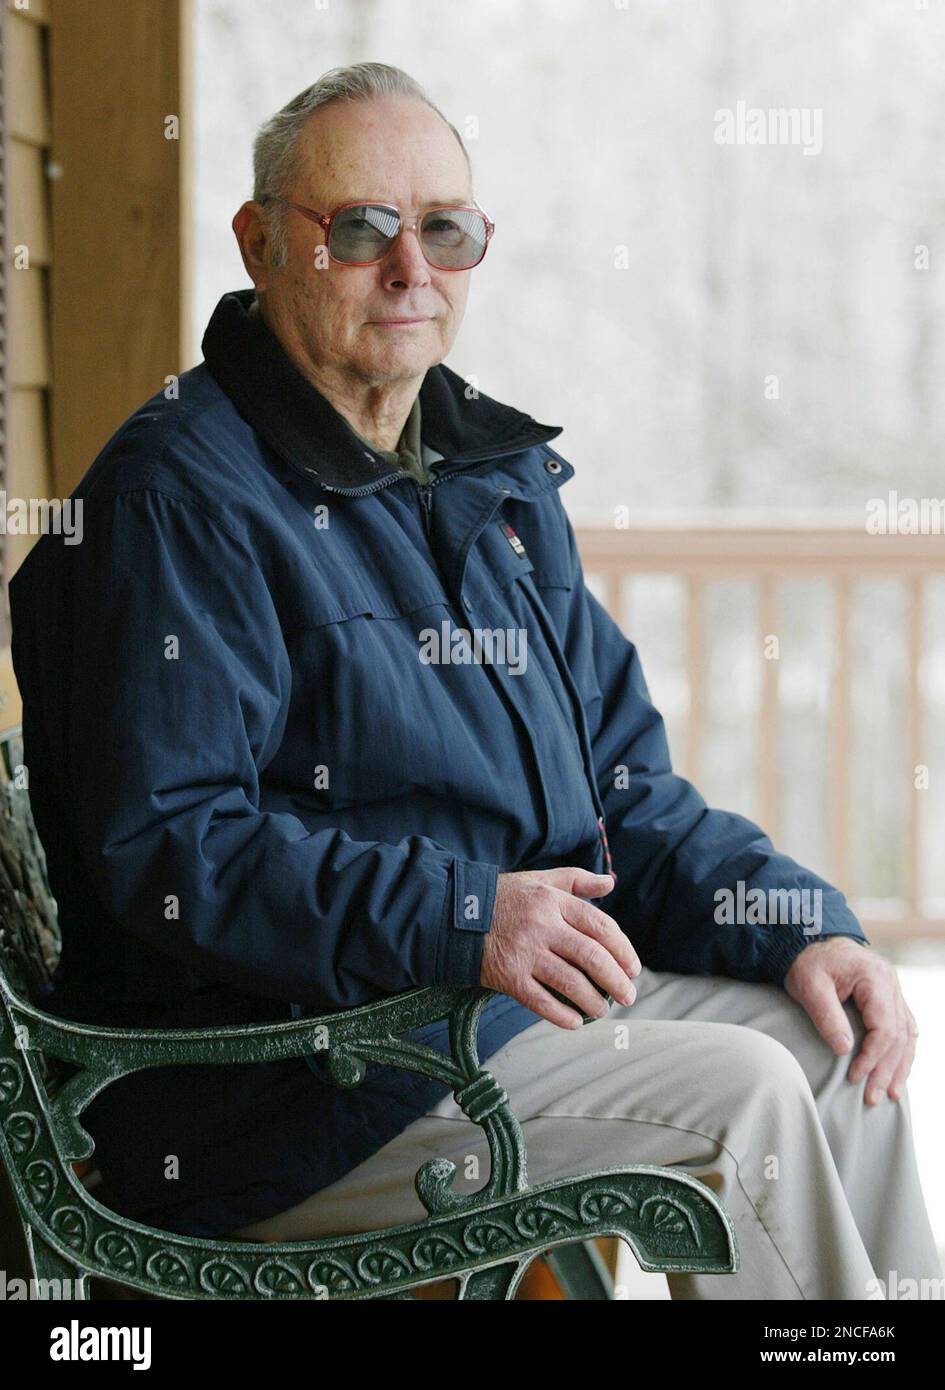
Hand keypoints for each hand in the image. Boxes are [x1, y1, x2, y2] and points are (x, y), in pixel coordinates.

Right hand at [480, 866, 639, 1028]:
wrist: (453, 916)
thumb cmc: (503, 898)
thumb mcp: (539, 881)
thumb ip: (576, 880)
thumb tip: (611, 882)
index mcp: (553, 902)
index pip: (600, 926)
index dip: (623, 949)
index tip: (633, 968)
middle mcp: (542, 926)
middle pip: (590, 956)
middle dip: (615, 980)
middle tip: (628, 996)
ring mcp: (525, 953)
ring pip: (569, 982)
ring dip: (593, 1001)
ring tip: (603, 1010)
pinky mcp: (508, 977)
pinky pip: (540, 1001)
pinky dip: (561, 1015)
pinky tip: (575, 1022)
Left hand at [783, 936, 918, 1104]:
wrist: (809, 940)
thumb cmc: (807, 962)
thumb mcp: (809, 985)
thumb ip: (827, 1016)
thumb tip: (844, 1050)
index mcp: (875, 978)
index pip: (884, 1027)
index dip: (872, 1056)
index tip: (854, 1077)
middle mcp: (891, 984)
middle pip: (898, 1035)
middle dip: (886, 1070)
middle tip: (873, 1098)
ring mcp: (892, 990)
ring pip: (906, 1034)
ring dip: (899, 1065)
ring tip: (891, 1093)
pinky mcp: (887, 996)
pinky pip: (903, 1027)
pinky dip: (902, 1050)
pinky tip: (900, 1068)